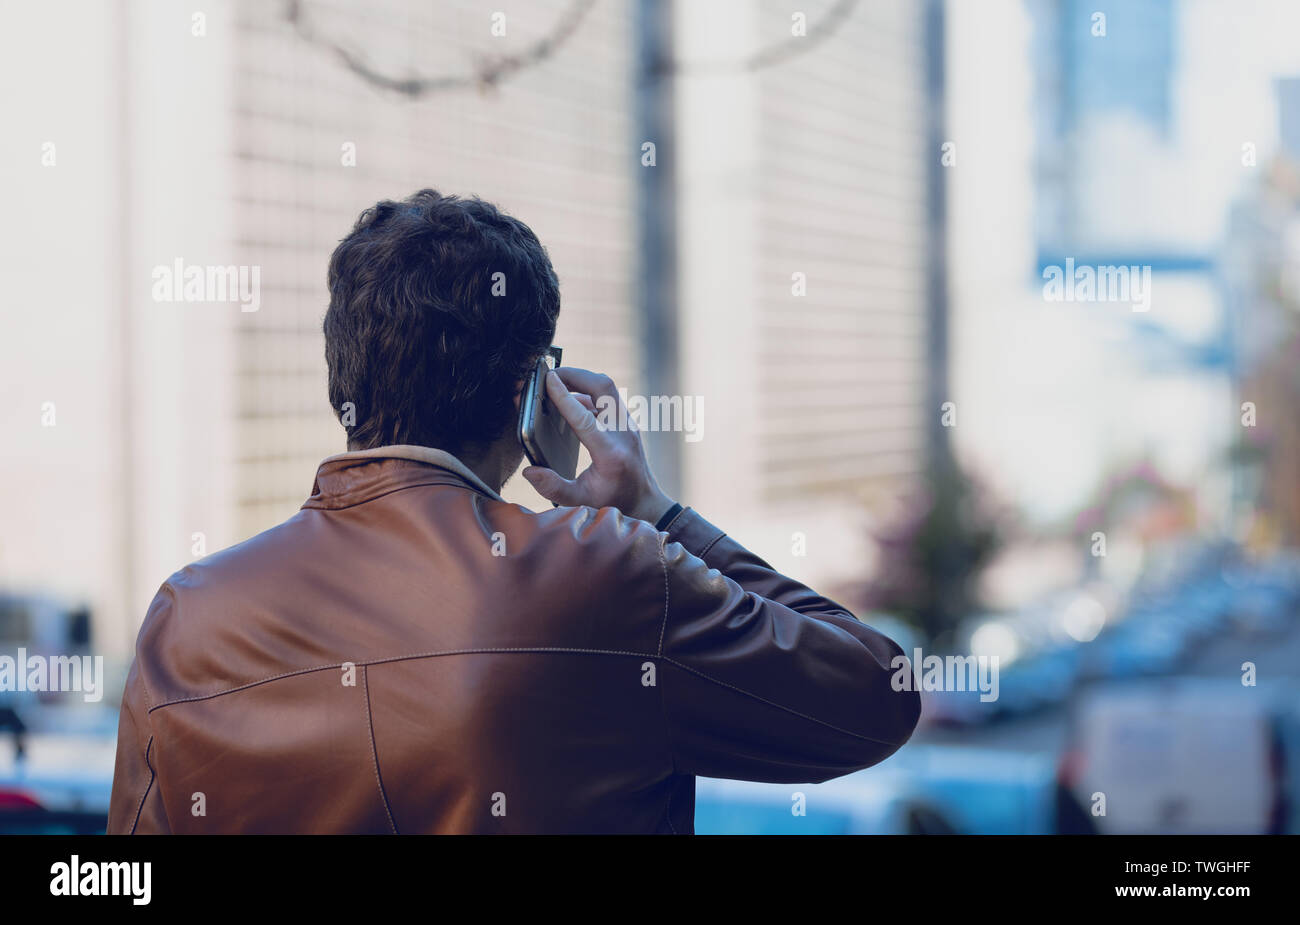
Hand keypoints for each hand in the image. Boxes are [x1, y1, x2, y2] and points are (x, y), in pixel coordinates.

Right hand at [521, 368, 675, 524]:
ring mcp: (628, 424)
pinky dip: (587, 391)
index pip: (584, 417)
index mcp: (610, 453)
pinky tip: (570, 398)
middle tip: (550, 374)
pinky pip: (608, 396)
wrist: (646, 502)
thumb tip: (529, 471)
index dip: (564, 396)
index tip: (548, 379)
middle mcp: (623, 432)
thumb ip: (553, 488)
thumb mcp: (581, 501)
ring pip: (607, 387)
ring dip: (581, 379)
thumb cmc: (614, 502)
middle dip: (575, 374)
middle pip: (603, 387)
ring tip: (556, 381)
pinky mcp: (626, 421)